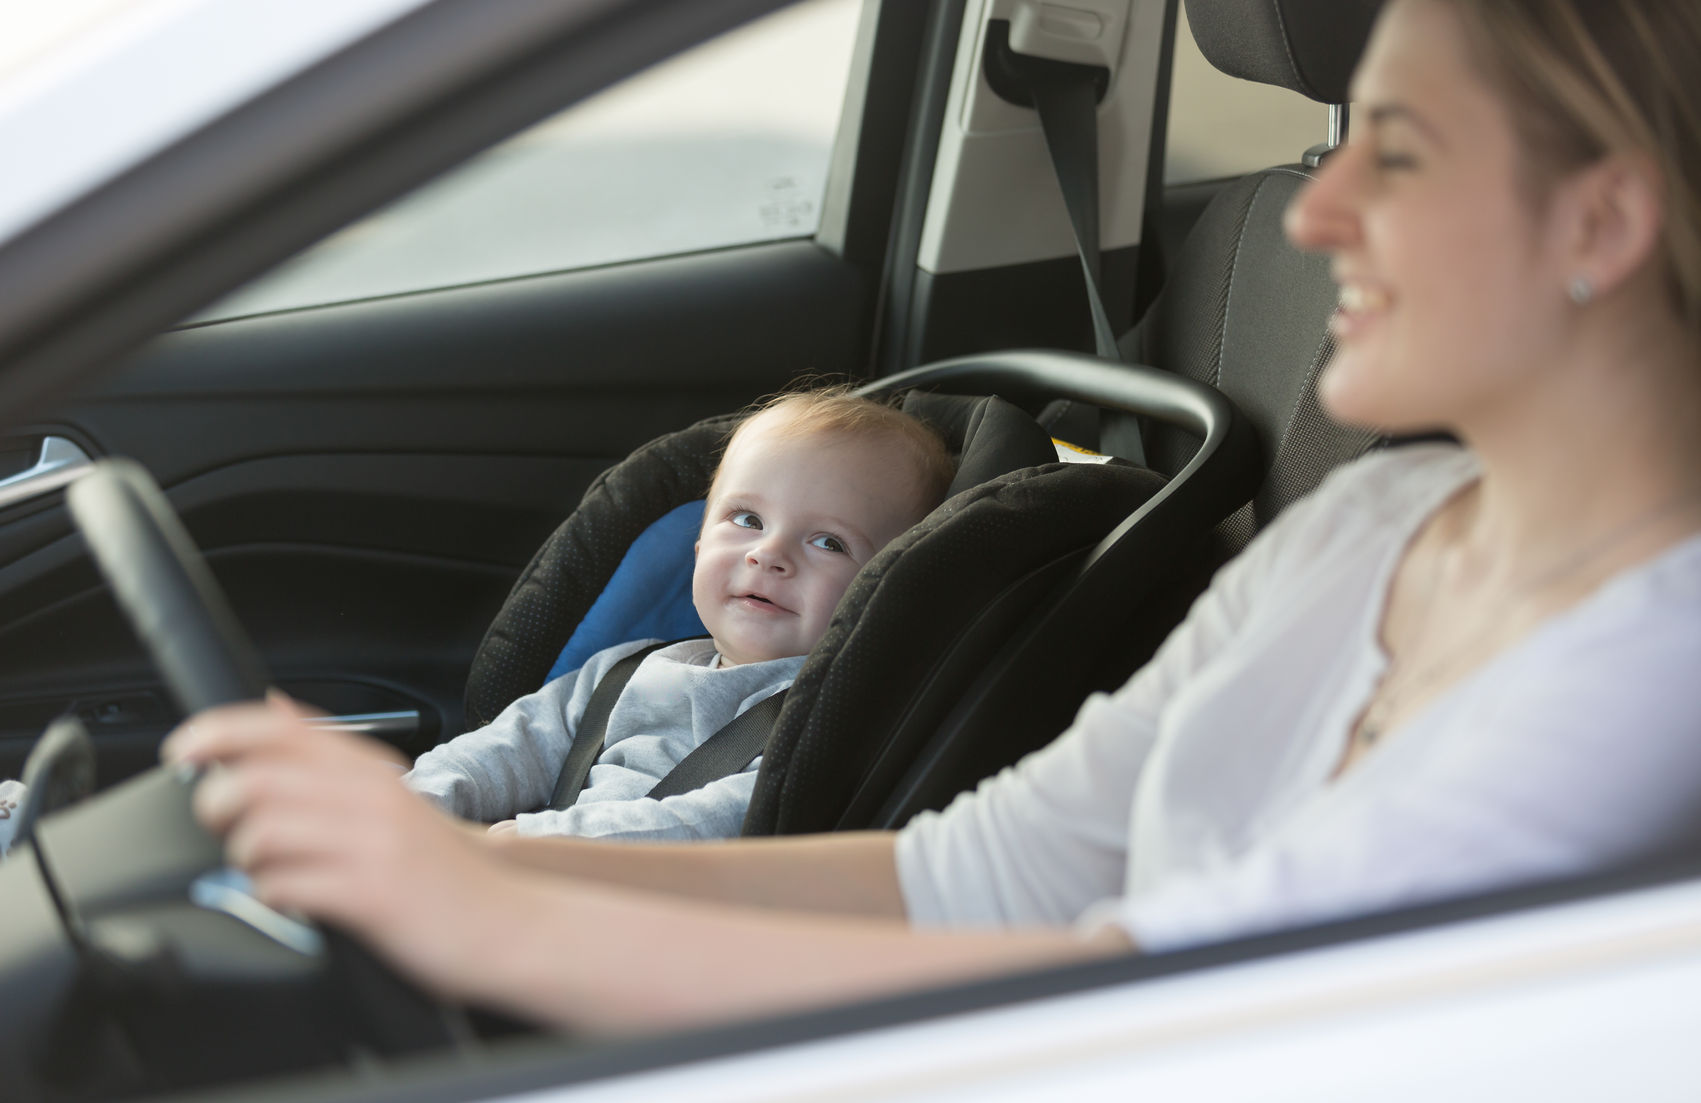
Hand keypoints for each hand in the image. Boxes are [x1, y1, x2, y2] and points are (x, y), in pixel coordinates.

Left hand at [161, 696, 520, 998]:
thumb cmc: (440, 867)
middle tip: (225, 830)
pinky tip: (288, 901)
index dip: (215, 732)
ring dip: (241, 858)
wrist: (506, 921)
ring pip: (260, 832)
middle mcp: (370, 796)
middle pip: (255, 778)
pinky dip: (268, 897)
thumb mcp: (389, 793)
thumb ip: (330, 751)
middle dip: (216, 806)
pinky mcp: (371, 894)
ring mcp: (372, 844)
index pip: (277, 728)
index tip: (182, 752)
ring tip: (261, 871)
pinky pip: (283, 887)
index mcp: (369, 769)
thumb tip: (271, 707)